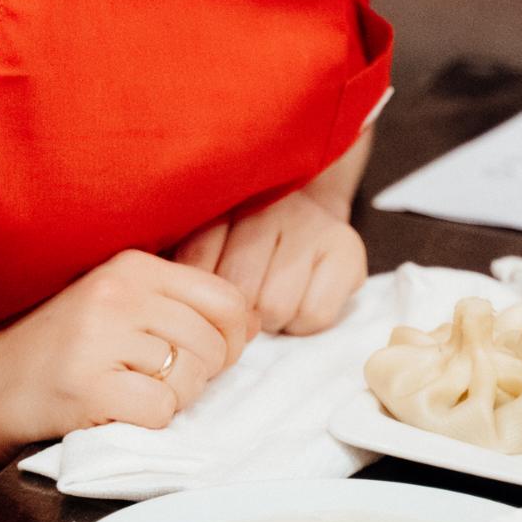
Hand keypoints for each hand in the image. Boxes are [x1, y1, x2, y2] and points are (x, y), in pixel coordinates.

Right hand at [0, 250, 253, 466]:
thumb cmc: (57, 351)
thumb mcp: (116, 305)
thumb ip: (177, 306)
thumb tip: (252, 323)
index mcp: (132, 265)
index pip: (226, 299)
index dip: (233, 339)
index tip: (207, 358)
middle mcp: (118, 293)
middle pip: (213, 344)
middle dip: (199, 377)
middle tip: (157, 384)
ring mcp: (100, 338)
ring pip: (191, 379)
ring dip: (171, 401)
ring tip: (130, 395)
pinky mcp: (87, 386)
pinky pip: (159, 412)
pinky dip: (147, 423)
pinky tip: (114, 412)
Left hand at [172, 187, 367, 336]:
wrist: (308, 205)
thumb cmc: (243, 232)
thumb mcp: (209, 234)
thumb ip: (189, 261)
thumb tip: (173, 301)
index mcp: (227, 200)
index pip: (197, 260)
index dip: (201, 290)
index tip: (207, 292)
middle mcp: (272, 207)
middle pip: (239, 290)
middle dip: (237, 309)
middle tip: (246, 300)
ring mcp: (312, 225)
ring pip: (275, 307)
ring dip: (271, 317)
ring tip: (272, 298)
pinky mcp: (348, 250)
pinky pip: (314, 315)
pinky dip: (303, 322)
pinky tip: (300, 299)